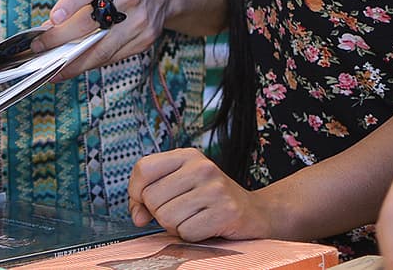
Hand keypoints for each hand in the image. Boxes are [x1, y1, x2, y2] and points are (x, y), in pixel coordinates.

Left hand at [33, 0, 174, 78]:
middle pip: (91, 24)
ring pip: (101, 48)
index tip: (53, 18)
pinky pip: (113, 56)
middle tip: (40, 48)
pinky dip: (92, 63)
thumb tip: (51, 25)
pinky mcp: (145, 39)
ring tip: (54, 70)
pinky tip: (76, 67)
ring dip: (74, 62)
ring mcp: (139, 21)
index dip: (70, 3)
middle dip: (61, 40)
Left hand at [128, 148, 274, 240]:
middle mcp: (201, 167)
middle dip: (159, 213)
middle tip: (181, 212)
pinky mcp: (226, 212)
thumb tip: (137, 216)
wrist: (256, 213)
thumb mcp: (180, 185)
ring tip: (194, 218)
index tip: (144, 204)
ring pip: (166, 218)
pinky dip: (191, 236)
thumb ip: (149, 195)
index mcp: (186, 156)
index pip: (143, 169)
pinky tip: (205, 227)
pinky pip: (186, 233)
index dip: (135, 192)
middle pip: (151, 198)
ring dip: (176, 226)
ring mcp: (215, 189)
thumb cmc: (209, 199)